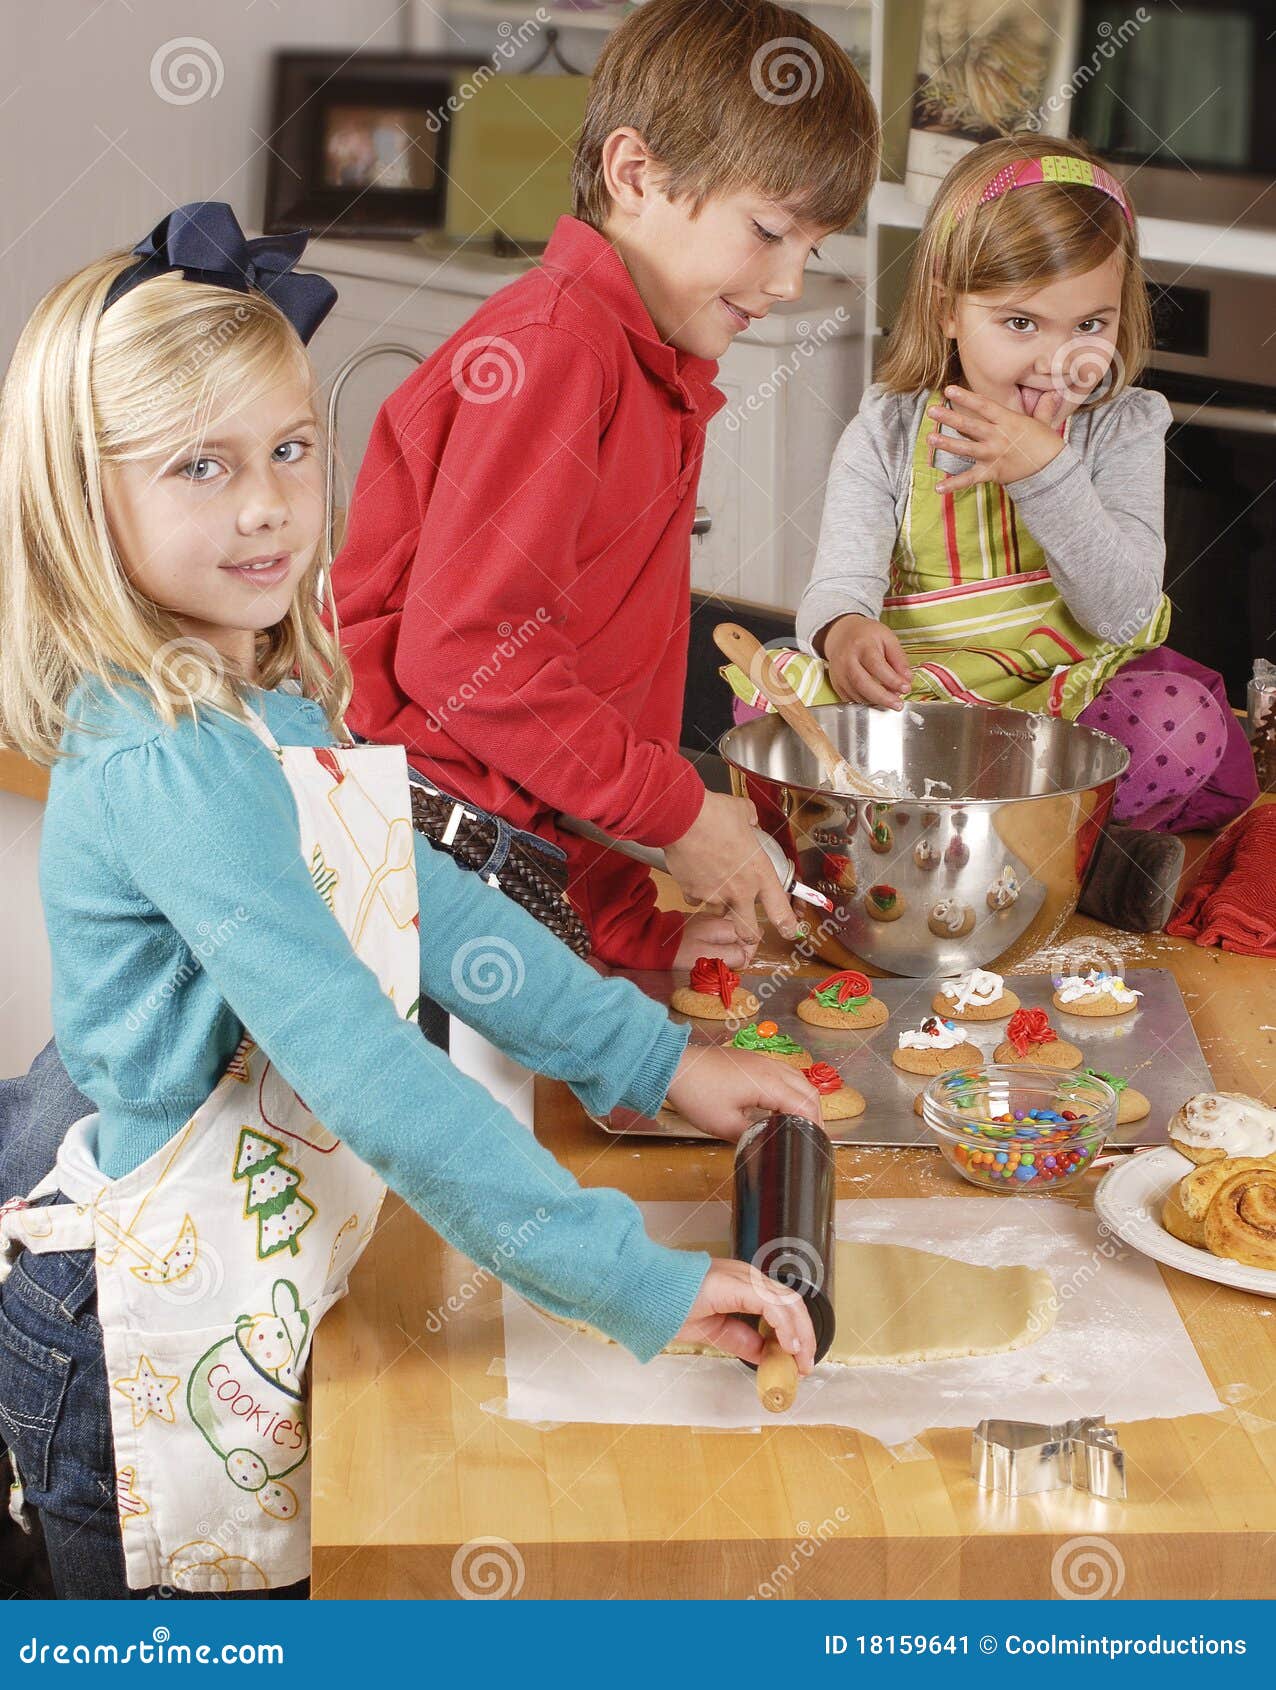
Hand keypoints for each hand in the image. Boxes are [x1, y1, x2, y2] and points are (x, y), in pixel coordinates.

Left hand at [664, 1043, 823, 1141]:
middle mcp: (771, 1068)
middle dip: (815, 1114)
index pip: (805, 1105)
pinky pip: (783, 1073)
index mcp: (768, 1083)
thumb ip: (752, 1137)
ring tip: (799, 1123)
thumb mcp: (724, 1125)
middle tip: (811, 1137)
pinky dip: (791, 1090)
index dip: (814, 1127)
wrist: (674, 1066)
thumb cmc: (696, 1094)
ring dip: (804, 1100)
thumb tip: (767, 1147)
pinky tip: (781, 1105)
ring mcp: (762, 1061)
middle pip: (808, 1090)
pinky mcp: (752, 1060)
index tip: (814, 1145)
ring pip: (797, 1078)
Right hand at [665, 790, 799, 946]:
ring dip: (720, 906)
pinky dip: (696, 892)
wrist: (683, 819)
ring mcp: (714, 895)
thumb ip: (751, 821)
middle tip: (748, 929)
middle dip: (749, 934)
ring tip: (717, 888)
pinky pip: (695, 899)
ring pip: (719, 914)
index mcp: (760, 873)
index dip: (788, 926)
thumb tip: (749, 820)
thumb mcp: (744, 813)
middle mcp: (739, 890)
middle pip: (748, 931)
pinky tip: (695, 877)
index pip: (781, 911)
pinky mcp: (692, 892)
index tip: (790, 930)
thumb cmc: (715, 814)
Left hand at [672, 910, 755, 971]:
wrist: (648, 939)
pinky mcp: (698, 923)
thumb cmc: (676, 951)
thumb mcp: (706, 957)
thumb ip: (730, 955)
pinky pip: (716, 932)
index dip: (748, 953)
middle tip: (728, 962)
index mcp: (723, 925)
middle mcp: (718, 919)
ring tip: (715, 958)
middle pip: (742, 932)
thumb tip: (745, 957)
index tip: (737, 964)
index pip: (751, 935)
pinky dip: (716, 943)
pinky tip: (705, 950)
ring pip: (729, 933)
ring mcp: (708, 919)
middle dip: (740, 948)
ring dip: (728, 946)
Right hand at [674, 1256, 815, 1370]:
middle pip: (791, 1302)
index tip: (799, 1360)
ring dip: (800, 1334)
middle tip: (806, 1365)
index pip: (782, 1305)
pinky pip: (772, 1305)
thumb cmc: (669, 1306)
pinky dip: (785, 1326)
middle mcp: (747, 1277)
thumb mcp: (715, 1331)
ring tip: (800, 1360)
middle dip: (805, 1335)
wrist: (643, 1294)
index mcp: (742, 1285)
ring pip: (787, 1302)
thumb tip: (766, 1354)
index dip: (796, 1332)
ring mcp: (743, 1278)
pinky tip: (788, 1346)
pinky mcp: (737, 1284)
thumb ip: (741, 1339)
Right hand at [822, 613, 911, 709]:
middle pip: (862, 683)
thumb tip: (907, 679)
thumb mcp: (888, 638)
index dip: (892, 680)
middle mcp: (846, 660)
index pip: (876, 666)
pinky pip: (850, 698)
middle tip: (898, 704)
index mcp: (862, 645)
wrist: (842, 635)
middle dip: (882, 697)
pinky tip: (877, 700)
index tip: (905, 688)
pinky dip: (865, 702)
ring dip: (875, 701)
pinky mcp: (836, 683)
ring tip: (890, 701)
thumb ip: (899, 658)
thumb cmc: (867, 636)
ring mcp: (839, 673)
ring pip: (856, 694)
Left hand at [927, 385, 1067, 492]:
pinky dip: (954, 485)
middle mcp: (998, 437)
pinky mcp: (992, 473)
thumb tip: (1054, 392)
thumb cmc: (1047, 445)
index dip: (966, 397)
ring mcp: (993, 455)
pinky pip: (970, 480)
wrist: (1053, 470)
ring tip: (930, 438)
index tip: (948, 390)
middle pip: (970, 425)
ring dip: (947, 444)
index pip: (984, 406)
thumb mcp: (1043, 422)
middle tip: (931, 411)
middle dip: (949, 418)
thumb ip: (1042, 407)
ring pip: (966, 449)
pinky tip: (938, 488)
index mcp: (1008, 421)